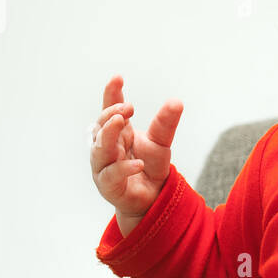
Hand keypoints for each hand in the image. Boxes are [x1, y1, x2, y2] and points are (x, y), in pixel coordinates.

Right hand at [89, 74, 184, 220]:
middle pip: (101, 126)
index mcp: (118, 132)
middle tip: (128, 107)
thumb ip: (165, 123)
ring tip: (121, 121)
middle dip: (111, 114)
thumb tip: (176, 101)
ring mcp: (104, 166)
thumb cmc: (150, 167)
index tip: (118, 78)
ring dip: (108, 134)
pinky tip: (138, 163)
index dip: (111, 94)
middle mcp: (106, 147)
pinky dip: (123, 168)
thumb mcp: (161, 142)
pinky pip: (112, 175)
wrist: (152, 199)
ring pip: (100, 149)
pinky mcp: (108, 186)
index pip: (110, 109)